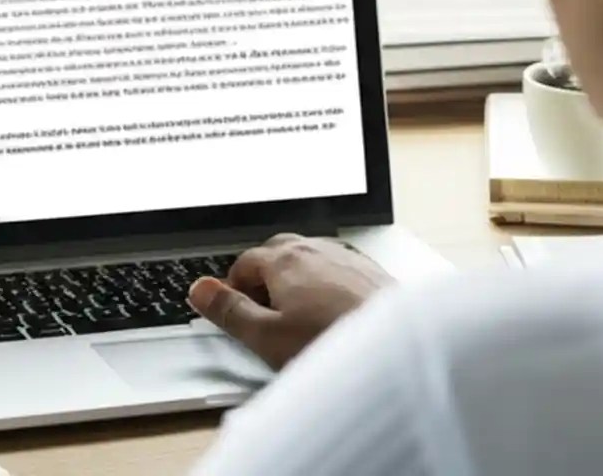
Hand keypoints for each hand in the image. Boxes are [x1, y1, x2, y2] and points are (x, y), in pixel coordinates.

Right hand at [187, 233, 393, 369]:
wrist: (402, 352)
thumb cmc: (335, 345)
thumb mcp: (266, 337)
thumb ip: (229, 311)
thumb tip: (200, 289)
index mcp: (285, 259)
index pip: (245, 261)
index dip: (233, 287)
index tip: (234, 308)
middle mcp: (317, 249)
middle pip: (278, 250)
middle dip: (264, 274)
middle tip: (260, 307)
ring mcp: (348, 258)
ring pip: (311, 257)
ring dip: (296, 277)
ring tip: (295, 312)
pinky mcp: (373, 273)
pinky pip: (339, 269)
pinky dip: (326, 283)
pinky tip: (332, 311)